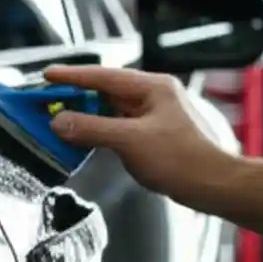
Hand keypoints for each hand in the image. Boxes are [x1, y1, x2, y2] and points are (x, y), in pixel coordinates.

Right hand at [43, 65, 234, 196]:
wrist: (215, 185)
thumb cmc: (180, 159)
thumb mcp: (130, 142)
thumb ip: (92, 129)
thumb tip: (59, 122)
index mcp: (152, 87)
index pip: (104, 76)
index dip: (72, 76)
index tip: (47, 75)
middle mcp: (153, 96)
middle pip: (106, 91)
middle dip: (76, 97)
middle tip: (47, 100)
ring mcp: (154, 115)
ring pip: (111, 110)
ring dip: (86, 115)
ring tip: (60, 120)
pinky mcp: (153, 134)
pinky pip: (118, 126)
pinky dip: (99, 130)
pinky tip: (84, 138)